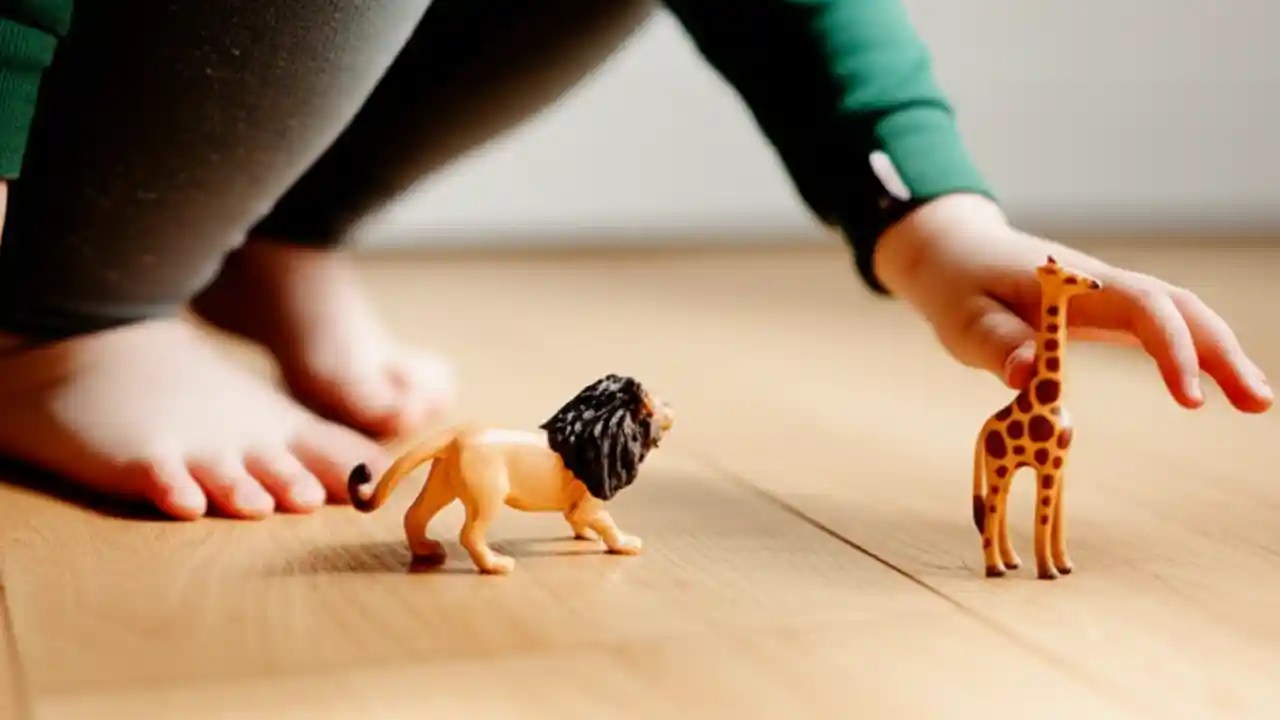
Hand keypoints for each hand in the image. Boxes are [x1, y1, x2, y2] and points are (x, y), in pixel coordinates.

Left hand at [871, 193, 1271, 412]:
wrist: (952, 251)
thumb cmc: (956, 286)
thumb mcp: (962, 320)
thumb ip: (997, 346)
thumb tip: (1029, 377)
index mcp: (1071, 284)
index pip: (1142, 308)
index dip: (1172, 350)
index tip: (1190, 399)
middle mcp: (1101, 283)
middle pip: (1179, 308)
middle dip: (1221, 352)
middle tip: (1257, 403)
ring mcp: (1106, 294)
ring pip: (1177, 315)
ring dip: (1217, 352)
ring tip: (1254, 402)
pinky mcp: (1103, 308)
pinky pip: (1159, 325)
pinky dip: (1191, 349)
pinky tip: (1211, 383)